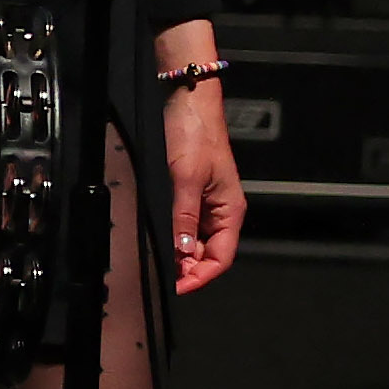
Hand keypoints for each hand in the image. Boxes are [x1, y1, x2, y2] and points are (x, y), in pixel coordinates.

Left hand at [162, 62, 247, 292]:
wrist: (187, 102)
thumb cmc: (194, 136)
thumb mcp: (186, 178)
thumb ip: (184, 216)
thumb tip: (183, 252)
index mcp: (229, 211)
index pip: (220, 258)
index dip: (200, 276)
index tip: (177, 286)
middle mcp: (221, 211)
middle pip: (207, 253)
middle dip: (187, 268)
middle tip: (161, 278)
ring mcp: (206, 202)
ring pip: (195, 240)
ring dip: (179, 254)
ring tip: (158, 264)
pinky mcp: (190, 192)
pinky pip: (185, 223)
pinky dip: (174, 235)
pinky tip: (159, 239)